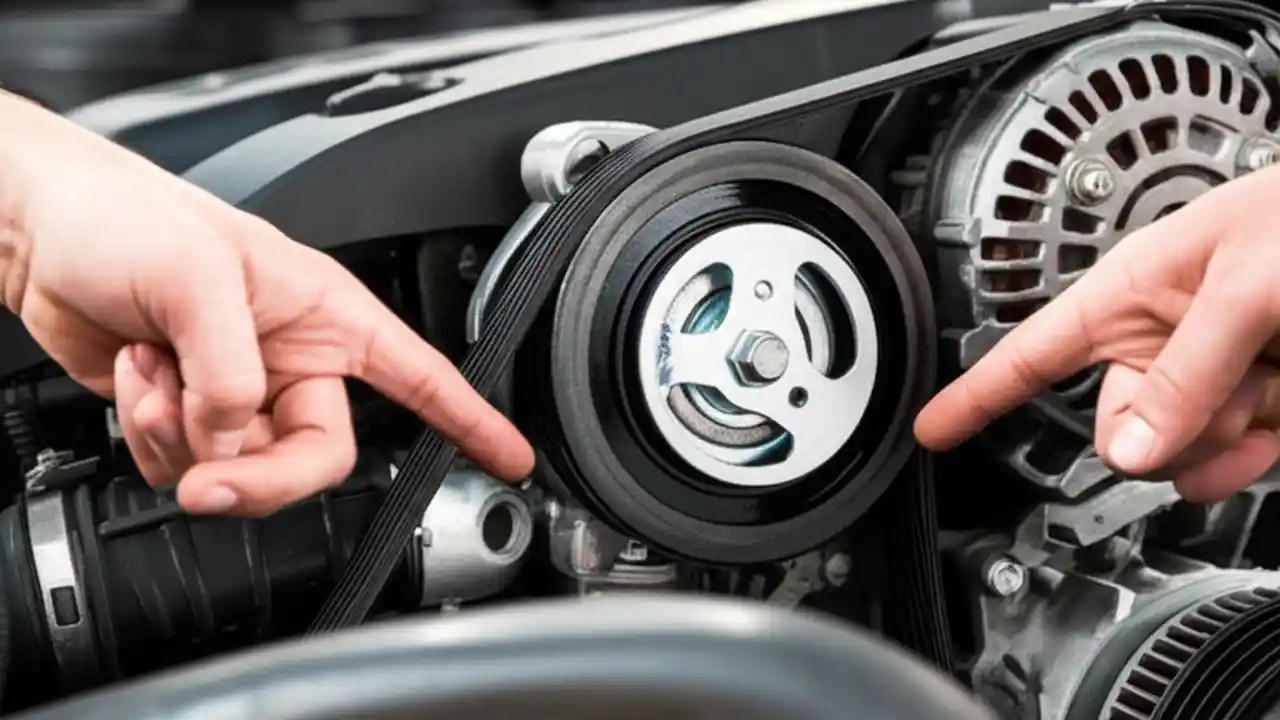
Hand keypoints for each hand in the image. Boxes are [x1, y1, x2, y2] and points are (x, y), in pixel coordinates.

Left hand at [0, 92, 533, 515]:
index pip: (421, 374)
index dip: (471, 420)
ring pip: (246, 470)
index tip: (507, 457)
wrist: (42, 230)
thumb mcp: (197, 276)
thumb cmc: (127, 216)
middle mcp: (290, 358)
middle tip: (212, 474)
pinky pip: (188, 466)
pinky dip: (153, 440)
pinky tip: (138, 380)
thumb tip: (240, 440)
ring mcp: (238, 391)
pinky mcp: (187, 415)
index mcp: (325, 313)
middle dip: (258, 473)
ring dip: (185, 440)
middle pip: (316, 456)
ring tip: (156, 374)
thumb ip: (234, 369)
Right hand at [914, 162, 1279, 502]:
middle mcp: (1161, 337)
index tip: (931, 430)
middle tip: (1216, 397)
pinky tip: (1264, 439)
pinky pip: (1230, 455)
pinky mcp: (1259, 398)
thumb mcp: (1246, 288)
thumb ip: (1183, 373)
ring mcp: (1212, 372)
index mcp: (1129, 293)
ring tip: (1270, 383)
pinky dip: (1246, 458)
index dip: (974, 394)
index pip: (1027, 353)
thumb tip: (1130, 449)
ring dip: (1224, 436)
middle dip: (1162, 428)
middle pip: (1117, 425)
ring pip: (1180, 450)